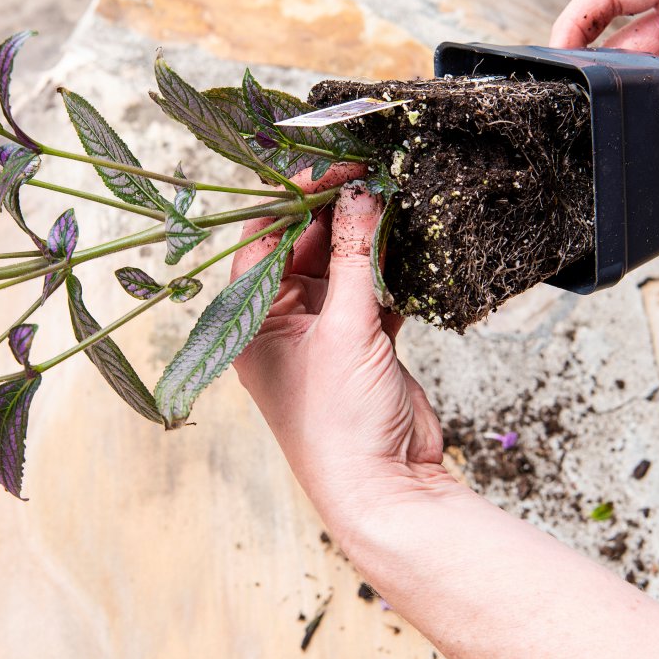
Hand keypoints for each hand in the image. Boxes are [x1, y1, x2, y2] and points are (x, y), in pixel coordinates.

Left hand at [231, 170, 658, 658]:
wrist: (386, 492)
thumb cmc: (340, 429)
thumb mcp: (345, 332)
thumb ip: (356, 259)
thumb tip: (359, 197)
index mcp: (251, 323)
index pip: (262, 241)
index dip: (291, 199)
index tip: (326, 167)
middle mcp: (281, 325)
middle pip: (303, 247)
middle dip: (334, 210)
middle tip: (366, 173)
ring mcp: (324, 334)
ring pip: (342, 265)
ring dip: (365, 235)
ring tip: (389, 195)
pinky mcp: (363, 344)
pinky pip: (371, 290)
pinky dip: (389, 268)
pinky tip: (406, 239)